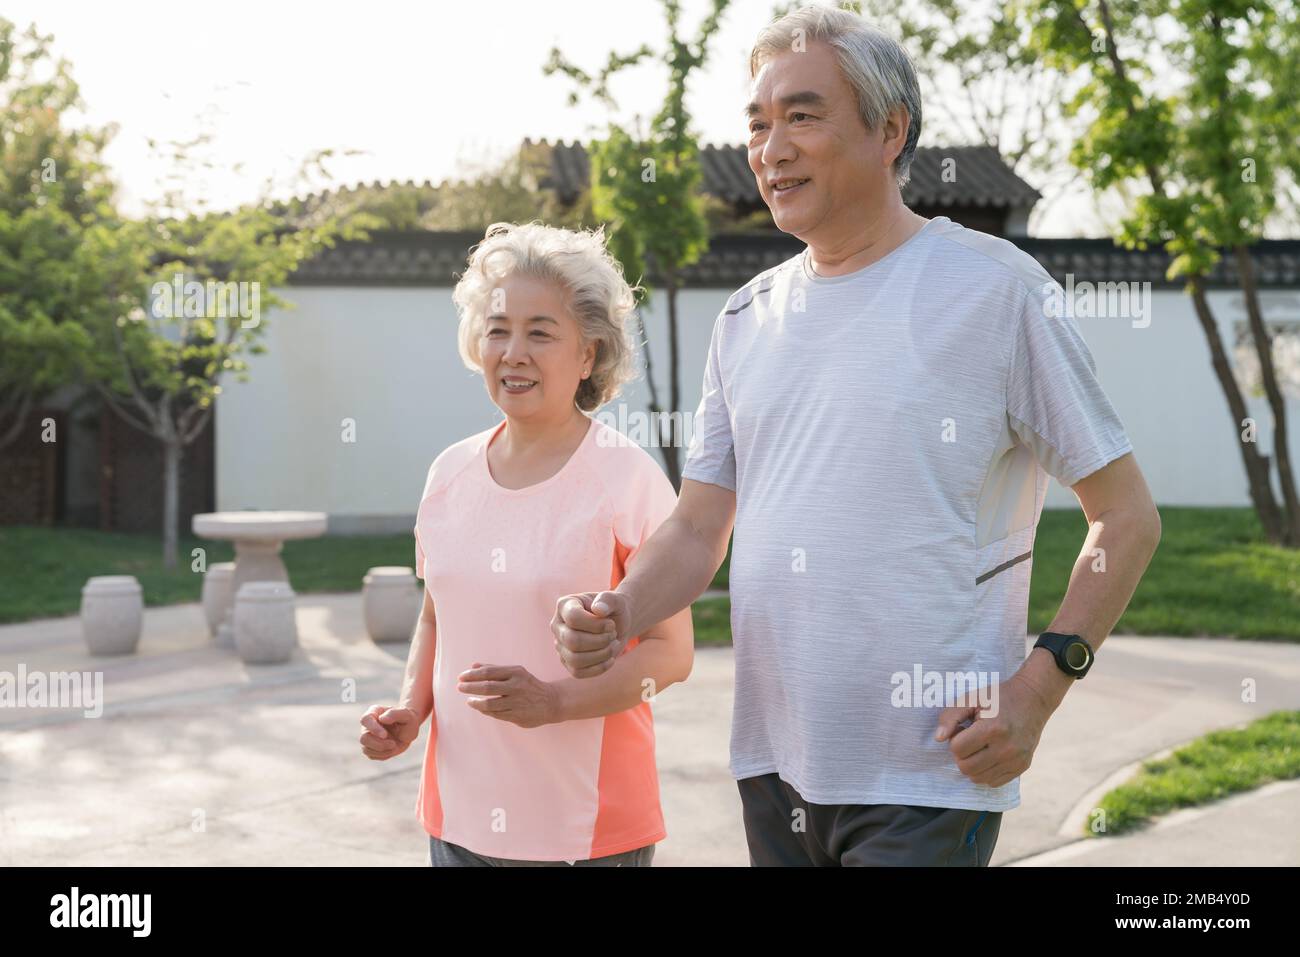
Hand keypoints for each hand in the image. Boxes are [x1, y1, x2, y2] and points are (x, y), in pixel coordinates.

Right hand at [358, 704, 420, 759]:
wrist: (409, 730)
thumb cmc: (407, 720)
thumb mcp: (406, 714)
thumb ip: (394, 714)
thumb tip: (381, 719)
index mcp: (374, 713)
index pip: (366, 720)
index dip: (373, 728)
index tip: (385, 735)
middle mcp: (368, 726)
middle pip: (364, 738)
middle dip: (379, 744)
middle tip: (393, 744)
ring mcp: (368, 737)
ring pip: (366, 749)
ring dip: (382, 750)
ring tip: (395, 745)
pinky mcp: (370, 748)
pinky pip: (371, 756)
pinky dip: (383, 755)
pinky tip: (392, 749)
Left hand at [458, 664, 561, 728]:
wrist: (551, 701)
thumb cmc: (529, 685)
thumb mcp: (515, 672)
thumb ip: (494, 669)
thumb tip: (473, 666)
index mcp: (516, 672)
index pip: (489, 672)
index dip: (472, 675)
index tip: (461, 677)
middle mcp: (516, 686)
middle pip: (487, 687)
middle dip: (470, 687)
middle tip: (460, 687)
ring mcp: (517, 702)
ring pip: (489, 704)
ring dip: (476, 702)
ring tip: (469, 700)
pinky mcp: (517, 716)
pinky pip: (495, 714)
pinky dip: (485, 711)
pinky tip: (480, 707)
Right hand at [551, 591, 629, 677]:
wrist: (618, 625)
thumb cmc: (614, 610)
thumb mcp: (616, 600)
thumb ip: (608, 600)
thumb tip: (598, 610)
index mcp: (565, 605)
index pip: (573, 618)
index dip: (596, 625)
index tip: (611, 624)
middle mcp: (558, 626)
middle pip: (572, 641)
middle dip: (600, 640)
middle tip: (613, 634)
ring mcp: (561, 645)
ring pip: (575, 659)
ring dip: (601, 654)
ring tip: (612, 644)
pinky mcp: (568, 662)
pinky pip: (578, 672)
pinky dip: (599, 668)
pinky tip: (611, 658)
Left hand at [932, 674, 1053, 786]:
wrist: (1033, 699)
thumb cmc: (997, 698)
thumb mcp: (971, 698)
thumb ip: (950, 716)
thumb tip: (938, 738)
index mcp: (993, 729)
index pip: (957, 749)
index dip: (955, 738)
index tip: (964, 728)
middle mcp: (1007, 749)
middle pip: (966, 767)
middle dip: (961, 754)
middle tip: (969, 739)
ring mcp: (1016, 760)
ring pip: (978, 778)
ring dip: (972, 764)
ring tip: (980, 747)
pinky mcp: (1022, 767)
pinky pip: (993, 782)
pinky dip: (986, 772)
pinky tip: (990, 755)